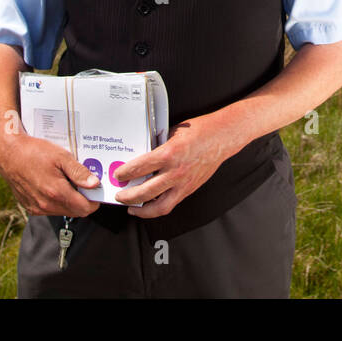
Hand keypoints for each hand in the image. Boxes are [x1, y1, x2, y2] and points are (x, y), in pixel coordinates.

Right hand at [0, 129, 102, 217]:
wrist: (9, 154)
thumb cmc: (35, 152)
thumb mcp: (61, 157)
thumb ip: (79, 172)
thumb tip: (94, 184)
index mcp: (57, 192)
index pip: (85, 208)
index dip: (94, 201)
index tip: (95, 190)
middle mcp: (47, 204)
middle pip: (75, 211)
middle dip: (83, 200)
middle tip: (83, 184)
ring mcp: (37, 208)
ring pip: (63, 211)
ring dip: (70, 201)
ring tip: (68, 182)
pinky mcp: (30, 207)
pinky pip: (50, 209)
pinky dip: (57, 201)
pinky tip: (54, 186)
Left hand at [114, 115, 233, 217]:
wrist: (223, 136)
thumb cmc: (200, 130)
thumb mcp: (172, 132)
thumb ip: (157, 146)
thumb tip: (142, 154)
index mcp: (169, 154)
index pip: (139, 168)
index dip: (125, 173)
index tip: (118, 175)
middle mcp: (175, 172)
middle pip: (145, 192)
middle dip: (128, 196)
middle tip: (119, 195)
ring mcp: (184, 183)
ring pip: (159, 206)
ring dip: (143, 210)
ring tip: (132, 208)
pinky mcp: (190, 189)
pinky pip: (172, 204)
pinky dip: (158, 208)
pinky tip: (151, 205)